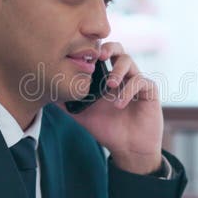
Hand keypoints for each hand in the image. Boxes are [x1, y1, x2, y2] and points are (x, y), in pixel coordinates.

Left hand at [58, 42, 162, 174]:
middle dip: (109, 48)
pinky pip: (140, 81)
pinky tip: (119, 104)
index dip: (95, 50)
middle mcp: (123, 76)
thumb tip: (47, 94)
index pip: (102, 55)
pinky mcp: (149, 91)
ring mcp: (137, 82)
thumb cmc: (108, 130)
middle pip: (119, 50)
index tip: (83, 56)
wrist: (128, 149)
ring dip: (118, 70)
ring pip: (130, 62)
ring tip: (110, 86)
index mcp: (108, 78)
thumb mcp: (83, 115)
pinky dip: (128, 90)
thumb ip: (67, 103)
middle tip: (100, 56)